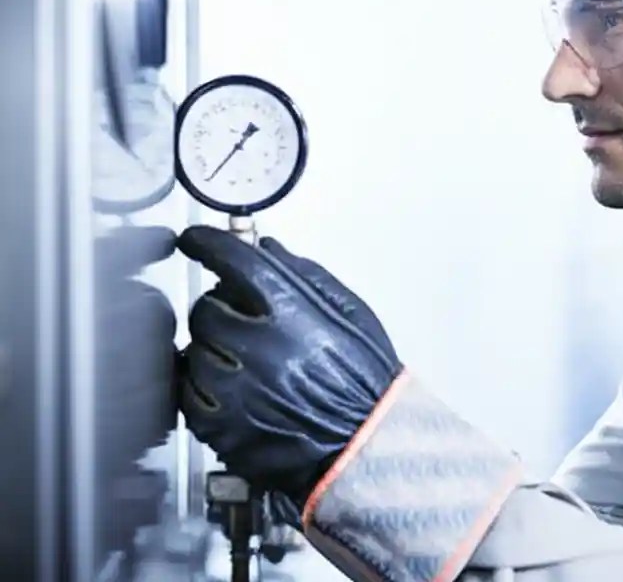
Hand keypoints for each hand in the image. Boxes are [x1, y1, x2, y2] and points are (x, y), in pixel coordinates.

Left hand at [177, 226, 402, 507]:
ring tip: (252, 365)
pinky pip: (187, 391)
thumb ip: (307, 275)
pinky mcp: (219, 426)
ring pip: (193, 349)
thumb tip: (268, 250)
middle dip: (223, 310)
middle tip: (248, 326)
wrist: (367, 447)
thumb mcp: (353, 315)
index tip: (194, 242)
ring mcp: (234, 389)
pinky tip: (238, 389)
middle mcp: (258, 347)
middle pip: (206, 307)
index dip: (206, 245)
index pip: (231, 262)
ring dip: (214, 351)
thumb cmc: (367, 384)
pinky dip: (204, 386)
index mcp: (292, 313)